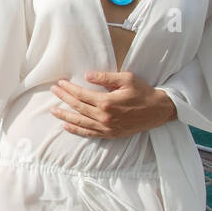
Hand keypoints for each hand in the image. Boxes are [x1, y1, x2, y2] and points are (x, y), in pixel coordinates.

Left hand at [49, 70, 172, 138]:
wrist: (158, 111)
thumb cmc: (143, 92)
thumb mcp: (126, 79)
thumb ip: (105, 78)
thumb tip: (87, 76)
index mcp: (107, 102)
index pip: (81, 95)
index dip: (69, 89)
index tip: (60, 83)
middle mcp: (104, 117)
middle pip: (78, 107)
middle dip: (64, 98)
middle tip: (53, 91)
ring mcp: (107, 128)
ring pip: (80, 122)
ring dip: (65, 116)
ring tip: (53, 111)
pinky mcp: (110, 134)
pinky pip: (89, 134)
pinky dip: (76, 130)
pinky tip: (66, 126)